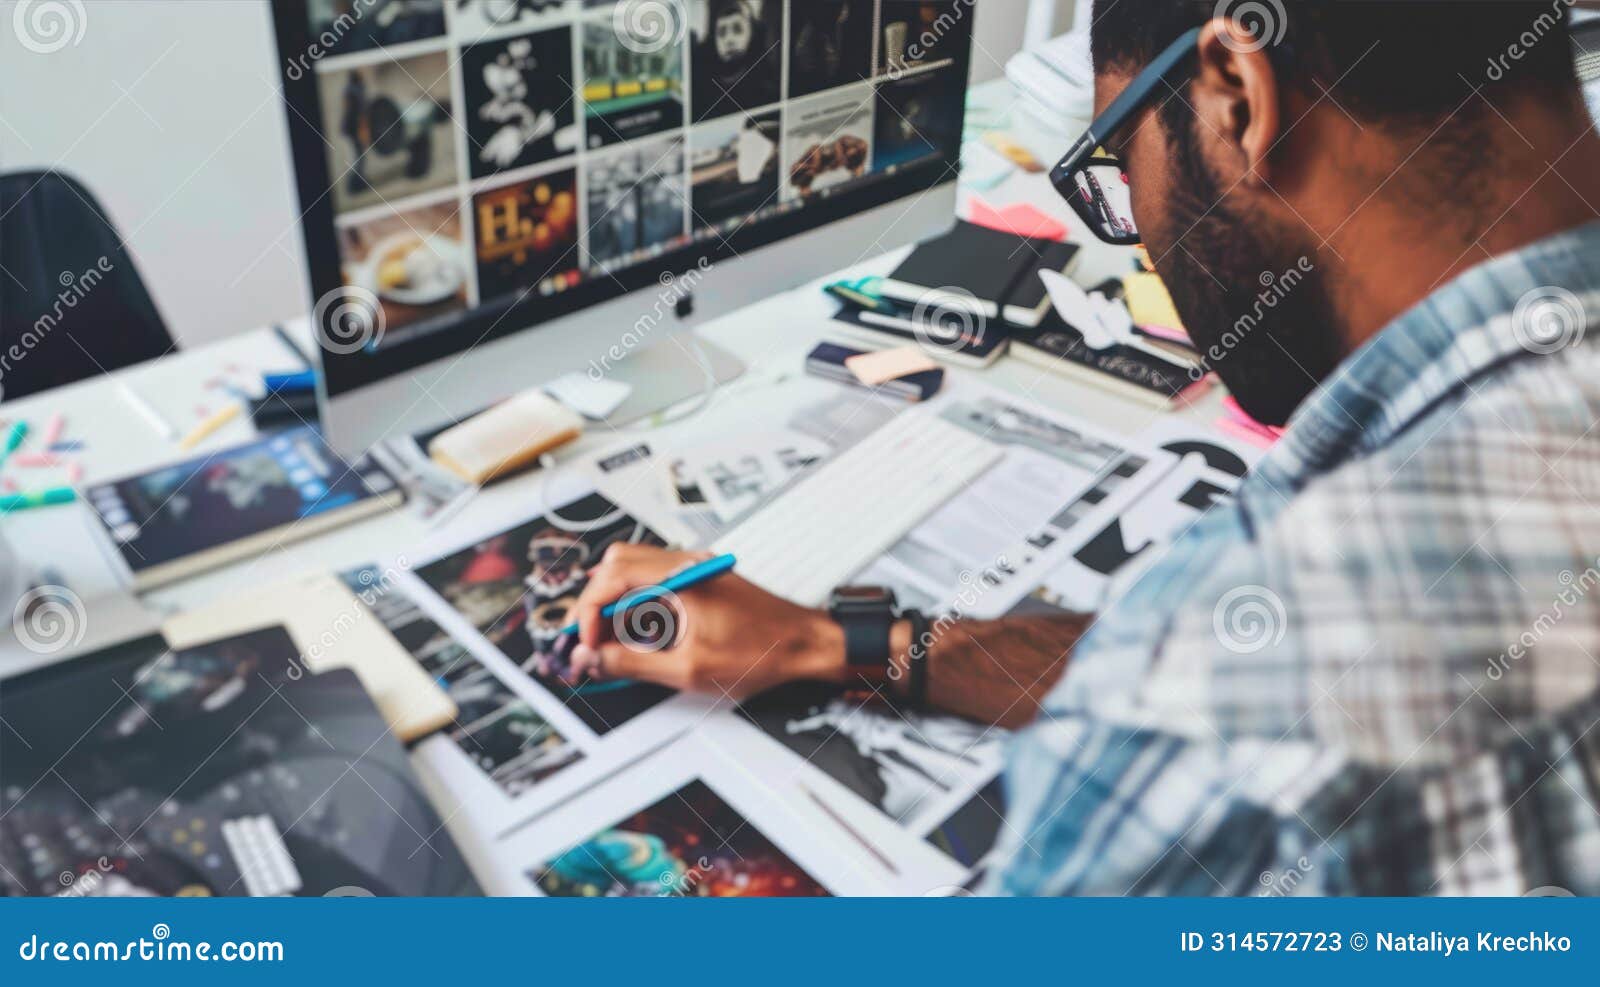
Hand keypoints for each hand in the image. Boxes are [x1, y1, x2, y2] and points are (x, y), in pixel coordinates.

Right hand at [566, 544, 845, 698]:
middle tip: (587, 641)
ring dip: (614, 604)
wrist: (806, 644)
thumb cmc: (762, 651)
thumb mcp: (688, 669)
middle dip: (594, 603)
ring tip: (608, 642)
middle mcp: (685, 564)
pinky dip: (635, 605)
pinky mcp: (700, 582)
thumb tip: (593, 659)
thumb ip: (632, 663)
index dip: (589, 614)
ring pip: (632, 571)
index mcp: (681, 576)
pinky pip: (654, 582)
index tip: (584, 645)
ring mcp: (693, 570)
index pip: (611, 578)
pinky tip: (635, 635)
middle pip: (615, 565)